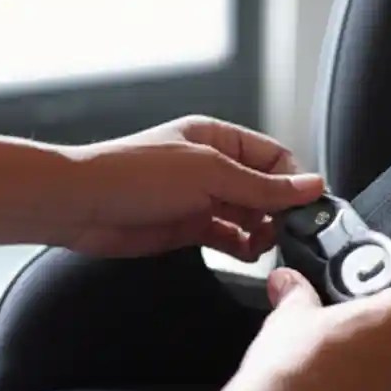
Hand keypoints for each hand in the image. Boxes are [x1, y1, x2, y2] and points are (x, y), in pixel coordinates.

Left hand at [58, 116, 323, 257]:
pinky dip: (241, 246)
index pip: (274, 157)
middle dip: (279, 210)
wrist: (81, 206)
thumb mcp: (208, 174)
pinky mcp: (188, 227)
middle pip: (265, 189)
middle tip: (286, 231)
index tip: (306, 207)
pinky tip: (246, 253)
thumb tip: (309, 185)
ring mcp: (200, 198)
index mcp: (218, 138)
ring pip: (249, 216)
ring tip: (263, 243)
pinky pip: (228, 237)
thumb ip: (262, 185)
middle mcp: (212, 166)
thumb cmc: (132, 175)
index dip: (293, 181)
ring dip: (262, 231)